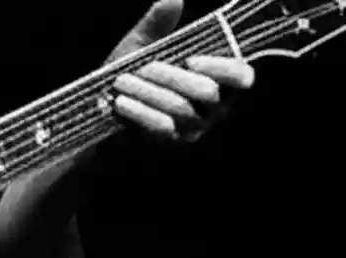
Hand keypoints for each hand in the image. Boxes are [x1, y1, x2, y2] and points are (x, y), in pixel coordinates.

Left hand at [107, 0, 254, 142]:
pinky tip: (120, 102)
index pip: (242, 77)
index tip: (191, 60)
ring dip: (149, 92)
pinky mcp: (171, 146)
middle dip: (172, 77)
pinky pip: (161, 128)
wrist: (103, 114)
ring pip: (181, 109)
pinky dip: (140, 112)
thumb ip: (158, 23)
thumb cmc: (131, 76)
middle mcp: (214, 108)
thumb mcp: (142, 46)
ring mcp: (194, 129)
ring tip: (122, 82)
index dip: (222, 68)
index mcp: (218, 79)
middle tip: (144, 68)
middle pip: (206, 92)